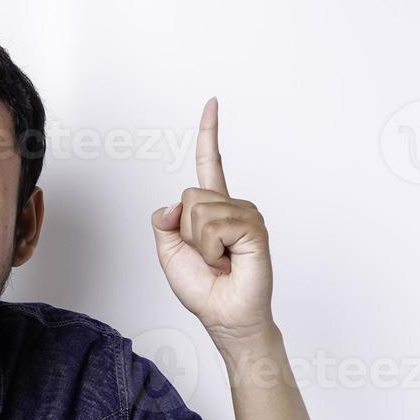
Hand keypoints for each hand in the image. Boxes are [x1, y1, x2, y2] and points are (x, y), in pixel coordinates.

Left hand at [149, 97, 274, 345]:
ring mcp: (246, 216)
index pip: (210, 163)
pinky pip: (216, 226)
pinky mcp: (254, 229)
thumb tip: (175, 202)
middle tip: (205, 257)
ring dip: (199, 244)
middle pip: (190, 195)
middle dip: (185, 230)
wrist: (224, 316)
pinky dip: (211, 249)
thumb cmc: (203, 289)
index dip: (209, 133)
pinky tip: (228, 260)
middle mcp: (233, 206)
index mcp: (212, 208)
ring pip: (200, 210)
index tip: (212, 103)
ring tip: (218, 260)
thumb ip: (164, 223)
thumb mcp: (168, 253)